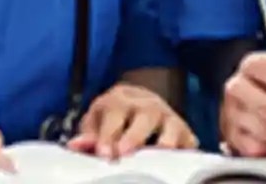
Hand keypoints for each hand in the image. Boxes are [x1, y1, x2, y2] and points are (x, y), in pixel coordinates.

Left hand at [67, 83, 197, 158]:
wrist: (139, 102)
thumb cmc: (113, 117)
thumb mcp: (95, 121)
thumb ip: (88, 135)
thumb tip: (76, 145)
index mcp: (121, 100)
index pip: (116, 113)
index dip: (109, 134)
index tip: (105, 154)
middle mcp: (149, 106)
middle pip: (146, 116)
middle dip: (136, 135)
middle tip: (125, 153)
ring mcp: (170, 118)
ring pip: (172, 126)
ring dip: (165, 142)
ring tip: (158, 159)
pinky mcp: (185, 133)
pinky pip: (189, 143)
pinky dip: (185, 153)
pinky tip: (177, 166)